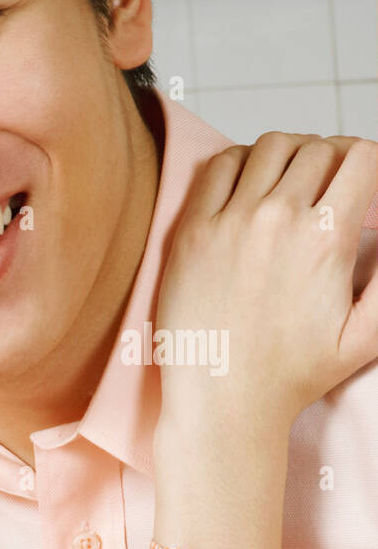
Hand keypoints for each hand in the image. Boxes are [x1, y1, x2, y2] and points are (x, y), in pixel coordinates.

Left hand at [152, 133, 377, 548]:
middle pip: (317, 148)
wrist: (222, 401)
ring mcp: (228, 222)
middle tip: (332, 183)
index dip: (371, 162)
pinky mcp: (190, 233)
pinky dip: (241, 160)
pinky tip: (249, 182)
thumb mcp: (366, 333)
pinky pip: (218, 167)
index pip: (361, 156)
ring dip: (291, 153)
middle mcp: (276, 219)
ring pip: (270, 147)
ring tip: (294, 178)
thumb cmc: (292, 376)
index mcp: (325, 237)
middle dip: (334, 158)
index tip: (366, 181)